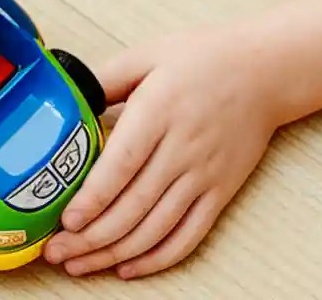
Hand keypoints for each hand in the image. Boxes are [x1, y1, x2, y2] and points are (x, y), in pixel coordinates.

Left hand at [44, 27, 283, 277]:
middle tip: (55, 252)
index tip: (66, 220)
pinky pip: (189, 235)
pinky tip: (128, 266)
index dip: (93, 198)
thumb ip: (105, 78)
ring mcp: (204, 175)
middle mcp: (182, 149)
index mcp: (159, 111)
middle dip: (90, 236)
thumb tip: (68, 98)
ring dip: (114, 253)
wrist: (266, 71)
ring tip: (79, 265)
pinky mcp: (221, 192)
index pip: (122, 164)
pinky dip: (157, 258)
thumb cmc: (204, 58)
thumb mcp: (149, 54)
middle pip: (133, 206)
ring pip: (155, 228)